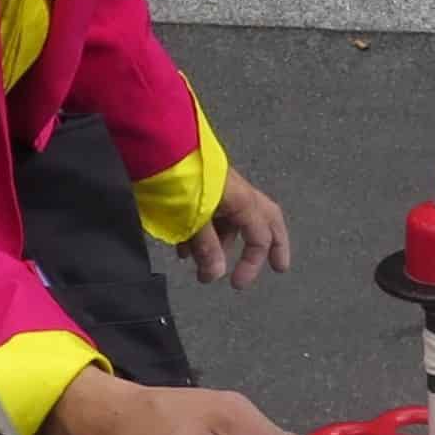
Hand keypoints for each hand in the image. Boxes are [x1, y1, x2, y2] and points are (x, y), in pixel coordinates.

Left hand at [177, 170, 291, 288]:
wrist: (156, 149)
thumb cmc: (178, 181)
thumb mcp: (193, 220)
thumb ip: (207, 247)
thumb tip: (216, 274)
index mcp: (242, 200)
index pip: (260, 237)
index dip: (252, 263)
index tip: (236, 284)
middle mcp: (237, 192)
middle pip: (265, 220)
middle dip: (270, 245)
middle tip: (277, 265)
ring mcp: (220, 189)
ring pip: (231, 220)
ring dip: (221, 245)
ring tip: (201, 267)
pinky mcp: (201, 187)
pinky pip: (211, 215)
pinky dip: (203, 235)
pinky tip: (184, 249)